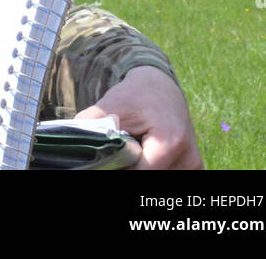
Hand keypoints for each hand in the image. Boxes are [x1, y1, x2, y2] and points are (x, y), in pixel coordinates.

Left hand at [76, 66, 203, 168]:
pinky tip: (142, 156)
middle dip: (127, 169)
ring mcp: (194, 166)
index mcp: (170, 142)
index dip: (117, 170)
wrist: (160, 88)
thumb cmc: (133, 96)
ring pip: (156, 178)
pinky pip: (166, 174)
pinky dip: (149, 169)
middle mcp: (188, 158)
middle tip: (116, 154)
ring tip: (132, 150)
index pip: (139, 174)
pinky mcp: (194, 168)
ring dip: (138, 169)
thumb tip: (71, 149)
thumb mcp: (109, 107)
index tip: (103, 162)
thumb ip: (90, 129)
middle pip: (148, 178)